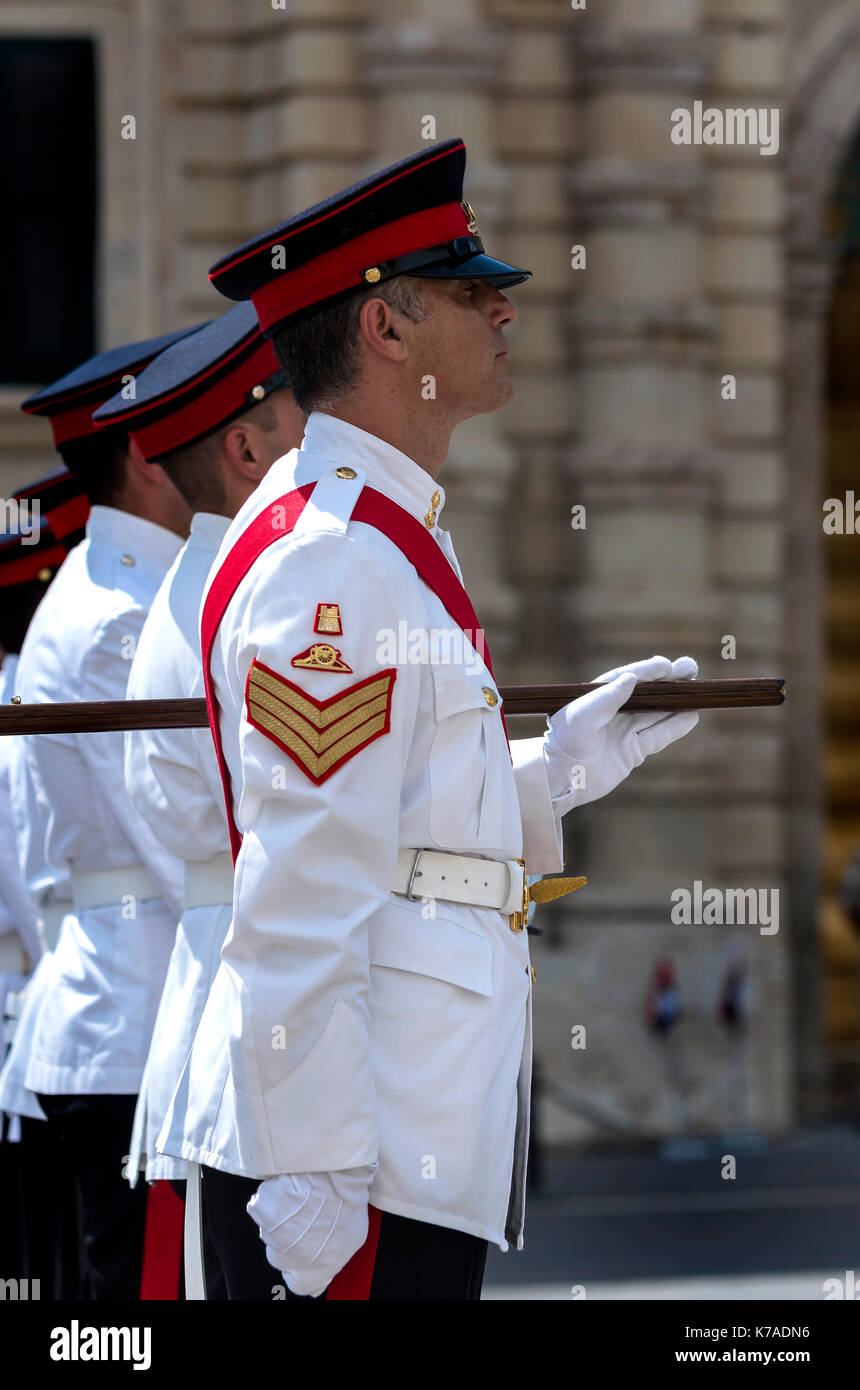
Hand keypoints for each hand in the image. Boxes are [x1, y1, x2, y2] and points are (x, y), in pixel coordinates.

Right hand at [247, 1165, 375, 1297]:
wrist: (332, 1179)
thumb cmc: (346, 1209)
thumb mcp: (351, 1241)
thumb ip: (332, 1259)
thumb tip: (324, 1266)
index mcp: (307, 1276)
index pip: (299, 1283)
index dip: (303, 1268)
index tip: (310, 1253)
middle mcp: (284, 1261)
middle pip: (281, 1256)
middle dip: (290, 1240)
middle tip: (307, 1220)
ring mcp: (269, 1236)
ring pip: (272, 1230)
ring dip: (283, 1218)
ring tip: (303, 1201)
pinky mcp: (260, 1211)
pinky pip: (263, 1205)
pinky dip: (273, 1197)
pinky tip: (291, 1188)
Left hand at [543, 654, 698, 812]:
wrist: (561, 780)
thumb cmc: (565, 744)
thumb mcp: (581, 717)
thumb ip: (606, 698)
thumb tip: (631, 677)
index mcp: (596, 698)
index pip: (627, 679)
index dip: (648, 671)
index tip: (666, 665)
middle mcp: (612, 713)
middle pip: (647, 693)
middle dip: (669, 681)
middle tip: (691, 667)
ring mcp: (623, 733)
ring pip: (656, 713)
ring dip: (676, 701)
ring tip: (698, 689)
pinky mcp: (631, 753)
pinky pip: (658, 735)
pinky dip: (675, 726)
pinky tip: (692, 714)